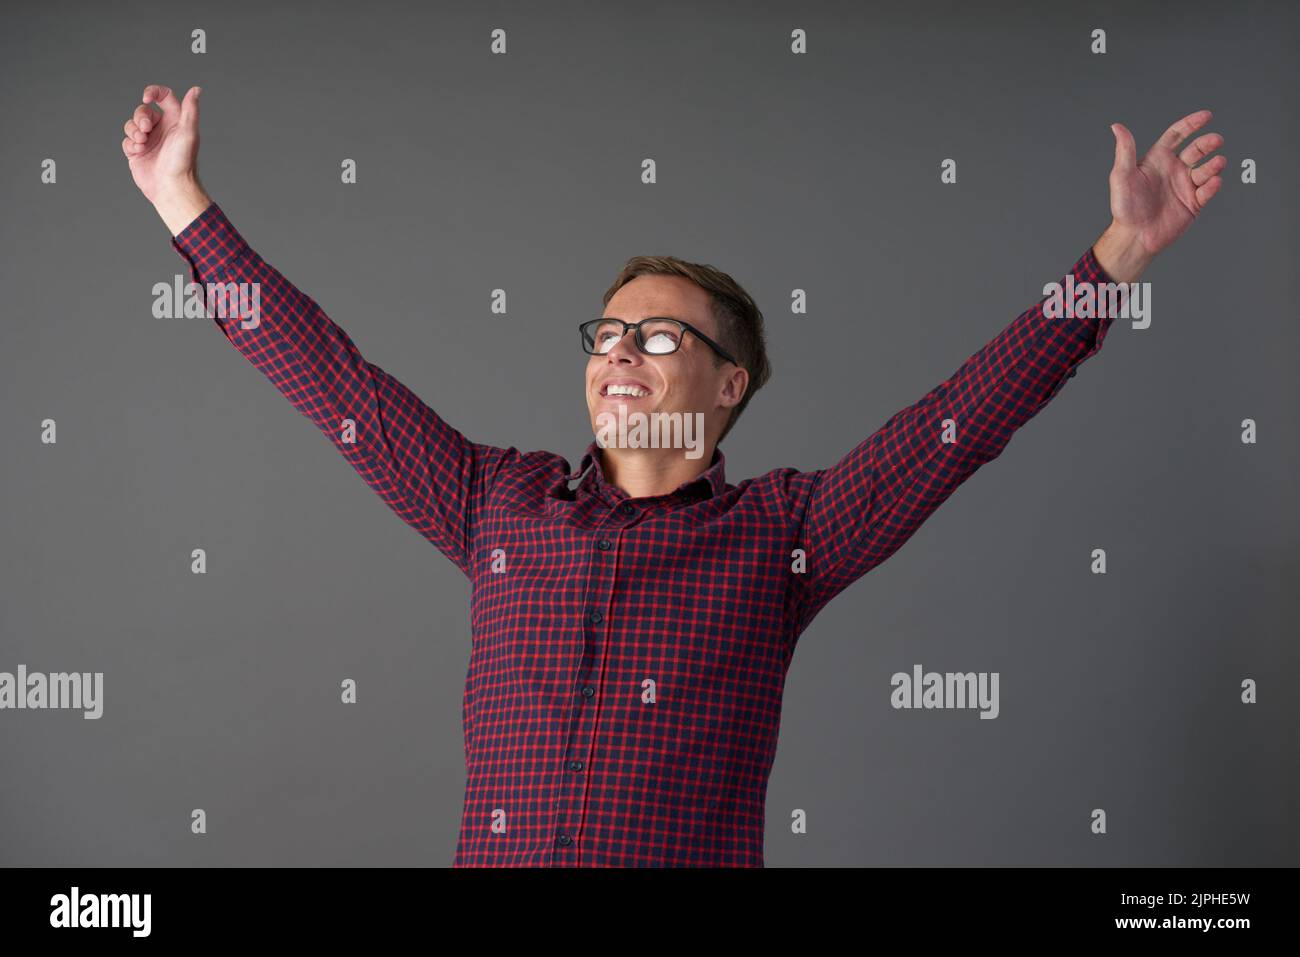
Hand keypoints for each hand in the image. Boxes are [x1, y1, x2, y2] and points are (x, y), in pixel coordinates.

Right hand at [121, 84, 210, 233]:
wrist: (171, 187)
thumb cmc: (182, 161)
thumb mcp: (188, 132)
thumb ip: (190, 109)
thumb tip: (196, 89)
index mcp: (175, 121)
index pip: (164, 97)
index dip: (153, 92)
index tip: (147, 98)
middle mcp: (162, 129)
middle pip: (143, 110)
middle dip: (141, 117)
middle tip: (146, 130)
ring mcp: (148, 140)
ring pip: (131, 124)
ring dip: (133, 131)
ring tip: (142, 143)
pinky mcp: (137, 152)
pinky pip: (127, 140)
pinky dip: (130, 144)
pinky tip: (139, 152)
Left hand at [1096, 110, 1225, 280]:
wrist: (1134, 236)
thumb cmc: (1124, 207)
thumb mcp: (1122, 176)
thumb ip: (1125, 150)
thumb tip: (1117, 127)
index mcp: (1158, 159)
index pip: (1178, 135)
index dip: (1191, 124)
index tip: (1206, 116)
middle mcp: (1174, 170)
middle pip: (1196, 150)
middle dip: (1208, 143)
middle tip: (1216, 140)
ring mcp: (1185, 186)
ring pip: (1206, 169)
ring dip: (1214, 164)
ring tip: (1218, 162)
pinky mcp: (1193, 203)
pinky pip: (1208, 191)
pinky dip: (1213, 185)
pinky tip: (1213, 182)